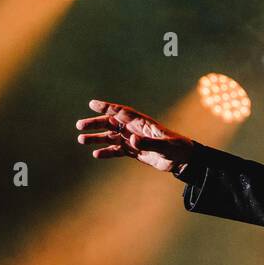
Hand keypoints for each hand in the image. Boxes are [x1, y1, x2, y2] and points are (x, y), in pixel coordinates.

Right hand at [75, 100, 195, 173]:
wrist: (183, 160)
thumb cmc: (177, 148)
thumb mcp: (164, 146)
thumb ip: (147, 143)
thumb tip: (131, 140)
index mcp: (142, 123)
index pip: (121, 112)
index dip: (107, 107)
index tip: (92, 104)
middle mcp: (135, 130)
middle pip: (111, 123)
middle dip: (96, 123)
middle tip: (79, 125)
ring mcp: (134, 140)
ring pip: (111, 137)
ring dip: (97, 138)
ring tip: (81, 140)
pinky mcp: (135, 152)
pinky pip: (117, 150)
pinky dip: (107, 152)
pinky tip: (96, 154)